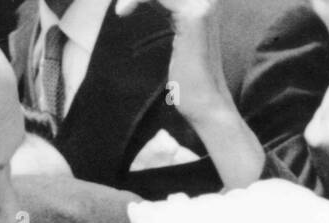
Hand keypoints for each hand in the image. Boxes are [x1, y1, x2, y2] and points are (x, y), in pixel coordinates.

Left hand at [117, 0, 263, 187]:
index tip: (124, 8)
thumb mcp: (179, 42)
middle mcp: (207, 0)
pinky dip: (137, 0)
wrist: (205, 105)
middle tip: (121, 9)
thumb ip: (171, 18)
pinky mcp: (192, 16)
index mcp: (204, 4)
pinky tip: (122, 13)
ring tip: (121, 11)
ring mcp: (202, 6)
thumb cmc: (191, 83)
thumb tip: (152, 4)